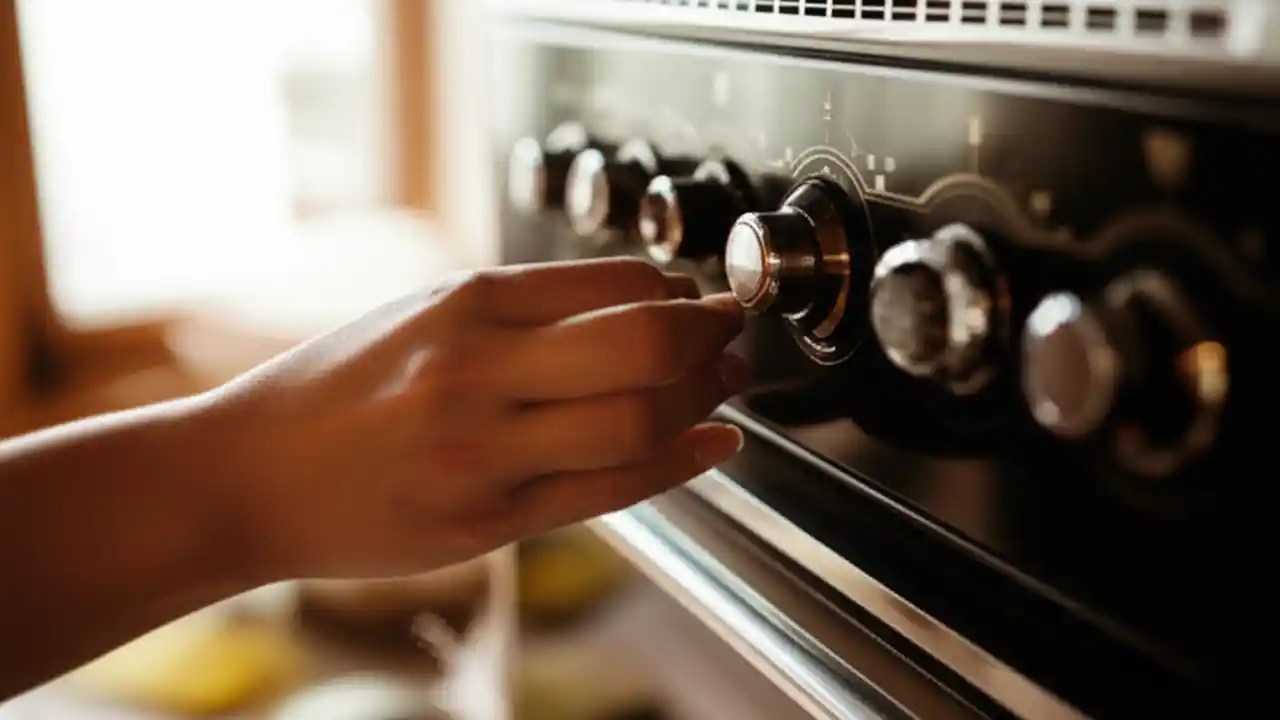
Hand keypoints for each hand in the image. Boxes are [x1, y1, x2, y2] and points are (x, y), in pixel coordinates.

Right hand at [200, 257, 747, 580]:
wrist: (251, 475)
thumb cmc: (336, 390)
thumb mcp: (420, 315)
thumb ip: (520, 310)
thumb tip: (639, 302)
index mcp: (463, 304)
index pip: (612, 283)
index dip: (680, 290)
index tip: (698, 297)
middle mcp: (477, 371)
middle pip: (643, 343)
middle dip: (711, 336)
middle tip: (734, 334)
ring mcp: (483, 452)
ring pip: (636, 420)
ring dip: (704, 400)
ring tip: (724, 387)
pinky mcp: (488, 522)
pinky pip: (607, 490)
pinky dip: (676, 464)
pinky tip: (711, 445)